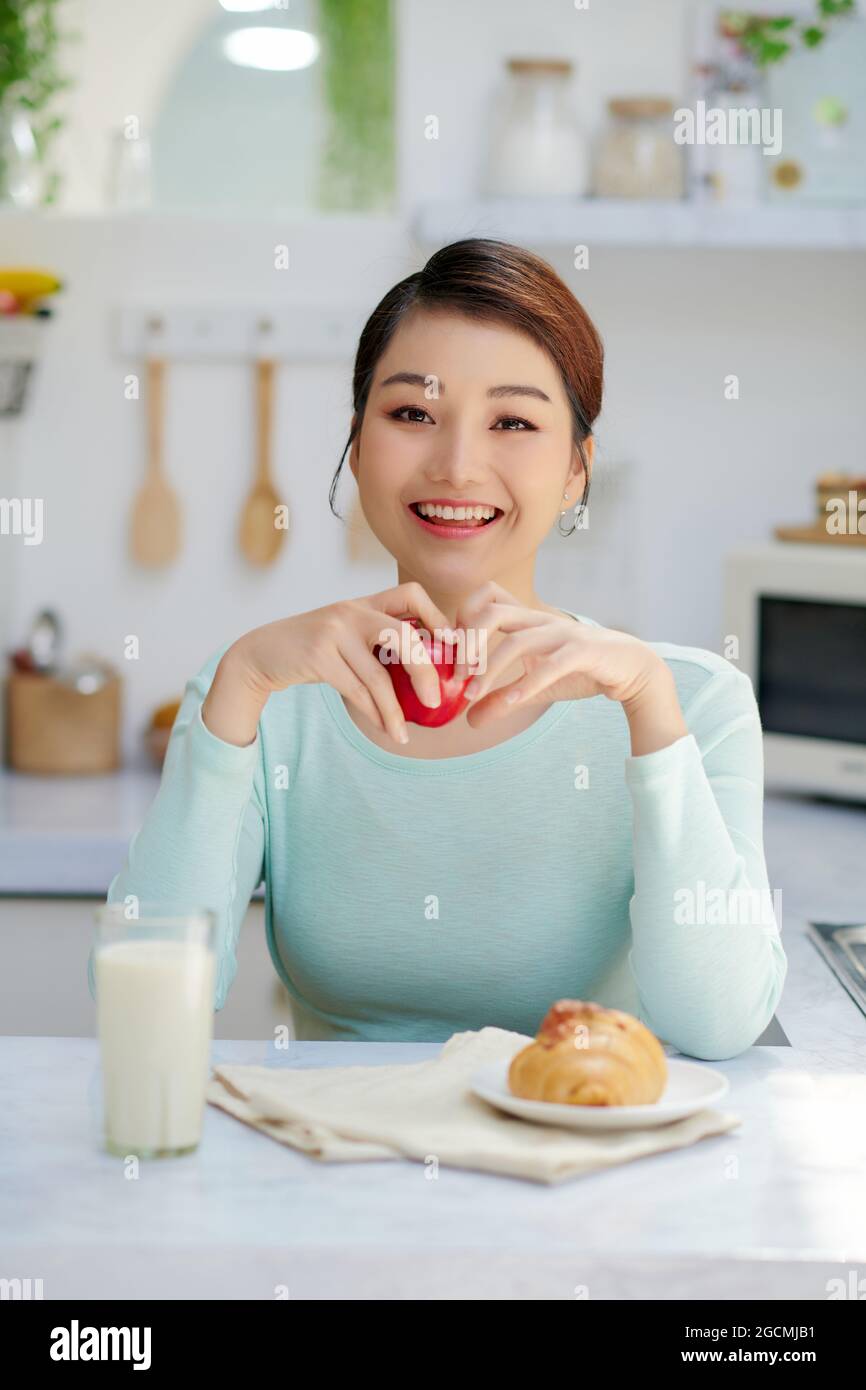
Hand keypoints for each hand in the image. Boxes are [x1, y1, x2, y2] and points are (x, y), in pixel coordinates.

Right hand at [217, 583, 450, 746]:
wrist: (262, 653)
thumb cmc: (314, 650)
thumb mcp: (348, 636)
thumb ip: (380, 644)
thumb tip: (428, 676)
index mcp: (365, 603)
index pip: (411, 593)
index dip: (439, 617)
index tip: (453, 648)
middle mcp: (352, 611)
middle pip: (404, 634)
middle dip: (425, 669)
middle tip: (436, 699)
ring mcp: (334, 631)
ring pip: (378, 674)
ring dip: (394, 710)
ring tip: (403, 734)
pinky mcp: (317, 655)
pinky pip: (355, 689)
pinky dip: (372, 712)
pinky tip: (381, 726)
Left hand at [453, 582, 684, 748]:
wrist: (631, 670)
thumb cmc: (580, 670)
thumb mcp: (534, 687)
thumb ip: (502, 699)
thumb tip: (470, 719)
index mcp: (527, 619)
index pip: (487, 596)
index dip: (463, 616)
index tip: (453, 651)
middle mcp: (542, 620)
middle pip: (493, 612)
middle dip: (468, 642)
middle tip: (457, 676)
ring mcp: (563, 633)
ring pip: (518, 639)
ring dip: (491, 668)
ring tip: (474, 696)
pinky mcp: (585, 651)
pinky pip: (552, 664)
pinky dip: (529, 683)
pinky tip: (512, 702)